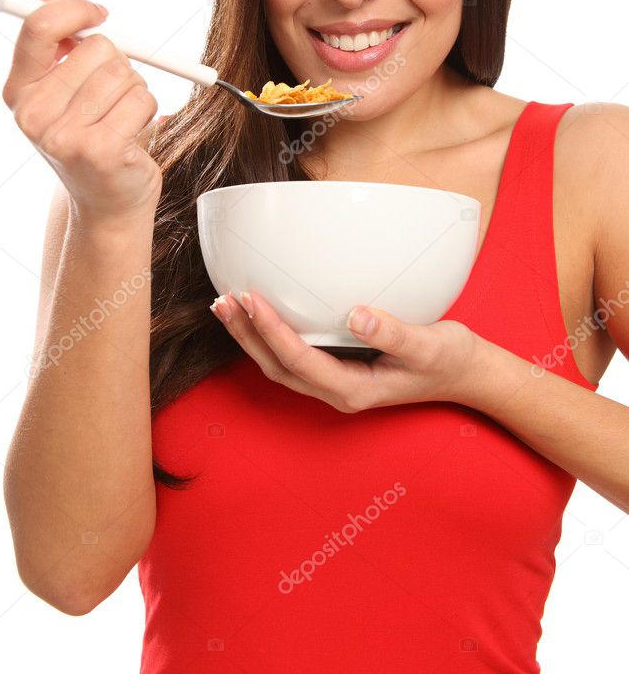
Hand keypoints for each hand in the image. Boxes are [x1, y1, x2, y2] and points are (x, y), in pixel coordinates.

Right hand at [1, 0, 162, 220]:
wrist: (106, 200)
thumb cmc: (90, 137)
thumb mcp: (67, 87)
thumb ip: (58, 39)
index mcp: (19, 91)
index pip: (39, 26)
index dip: (76, 10)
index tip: (99, 14)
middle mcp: (33, 114)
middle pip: (97, 47)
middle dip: (117, 63)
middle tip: (111, 95)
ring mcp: (63, 135)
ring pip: (125, 73)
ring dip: (135, 90)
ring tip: (120, 117)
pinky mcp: (99, 150)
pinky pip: (142, 99)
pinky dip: (147, 110)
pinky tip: (132, 133)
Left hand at [210, 291, 484, 412]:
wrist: (467, 374)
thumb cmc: (450, 360)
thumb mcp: (430, 345)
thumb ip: (395, 332)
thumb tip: (355, 315)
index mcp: (354, 390)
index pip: (299, 360)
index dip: (270, 330)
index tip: (250, 298)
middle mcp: (338, 391)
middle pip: (277, 367)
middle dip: (247, 335)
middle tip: (222, 301)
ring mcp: (336, 383)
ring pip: (280, 365)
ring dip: (252, 336)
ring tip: (228, 305)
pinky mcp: (339, 369)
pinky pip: (294, 356)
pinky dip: (271, 335)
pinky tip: (262, 312)